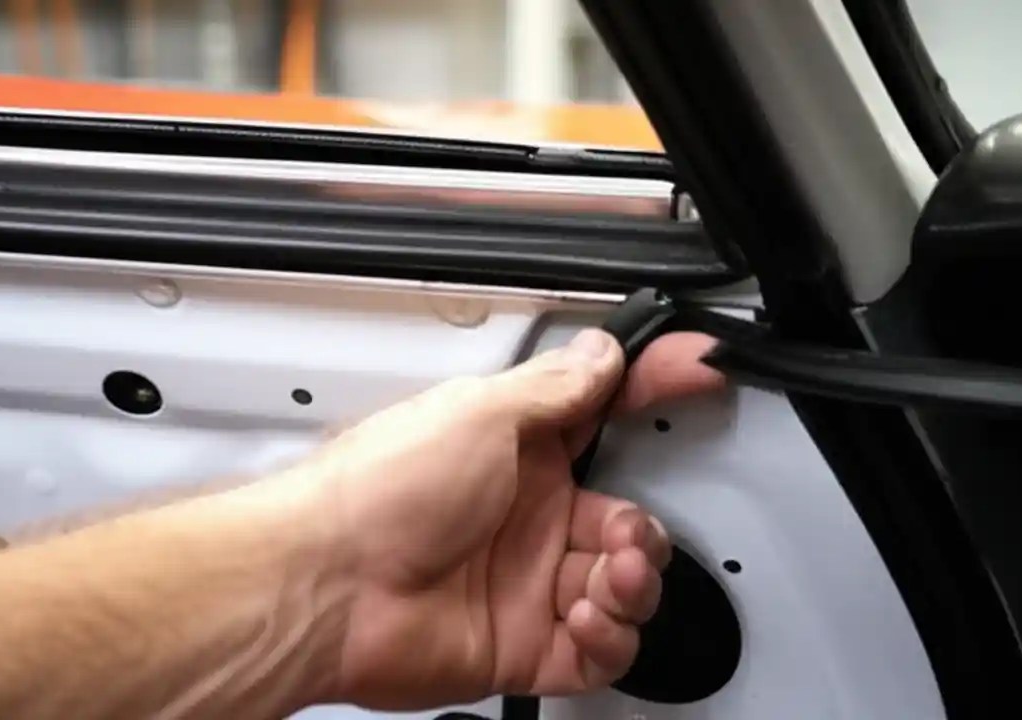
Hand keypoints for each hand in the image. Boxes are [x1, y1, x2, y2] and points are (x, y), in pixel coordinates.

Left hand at [299, 329, 723, 708]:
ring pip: (621, 590)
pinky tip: (586, 616)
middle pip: (628, 524)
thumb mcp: (480, 414)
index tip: (697, 373)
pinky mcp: (520, 647)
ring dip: (634, 585)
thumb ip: (555, 388)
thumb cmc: (378, 489)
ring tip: (609, 575)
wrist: (323, 584)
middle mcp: (527, 519)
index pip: (606, 418)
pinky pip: (596, 653)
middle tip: (623, 532)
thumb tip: (601, 351)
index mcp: (520, 454)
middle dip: (644, 532)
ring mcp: (524, 585)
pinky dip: (609, 638)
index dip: (654, 395)